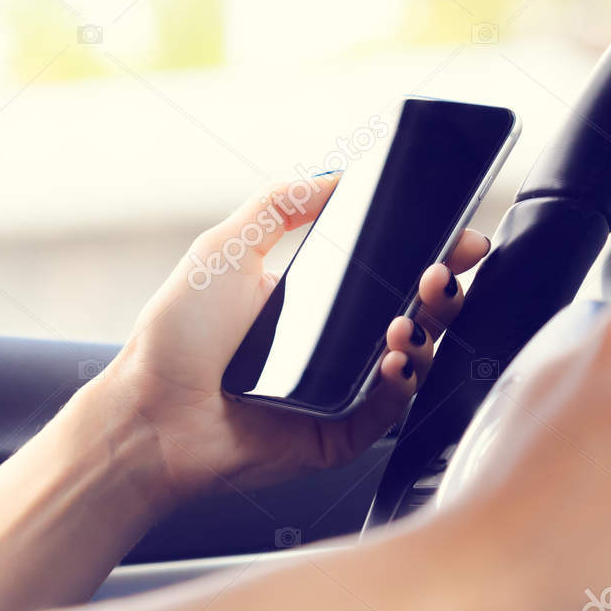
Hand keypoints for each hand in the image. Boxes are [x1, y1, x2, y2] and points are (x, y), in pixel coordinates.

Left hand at [92, 176, 489, 497]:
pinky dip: (401, 387)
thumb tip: (335, 175)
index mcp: (312, 301)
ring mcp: (337, 392)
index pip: (387, 274)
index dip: (431, 256)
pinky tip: (396, 363)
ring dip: (424, 337)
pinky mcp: (336, 435)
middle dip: (441, 293)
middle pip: (412, 316)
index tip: (461, 239)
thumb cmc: (174, 337)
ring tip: (409, 321)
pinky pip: (385, 412)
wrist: (149, 413)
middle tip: (443, 275)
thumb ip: (277, 205)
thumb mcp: (223, 250)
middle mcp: (331, 346)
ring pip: (409, 364)